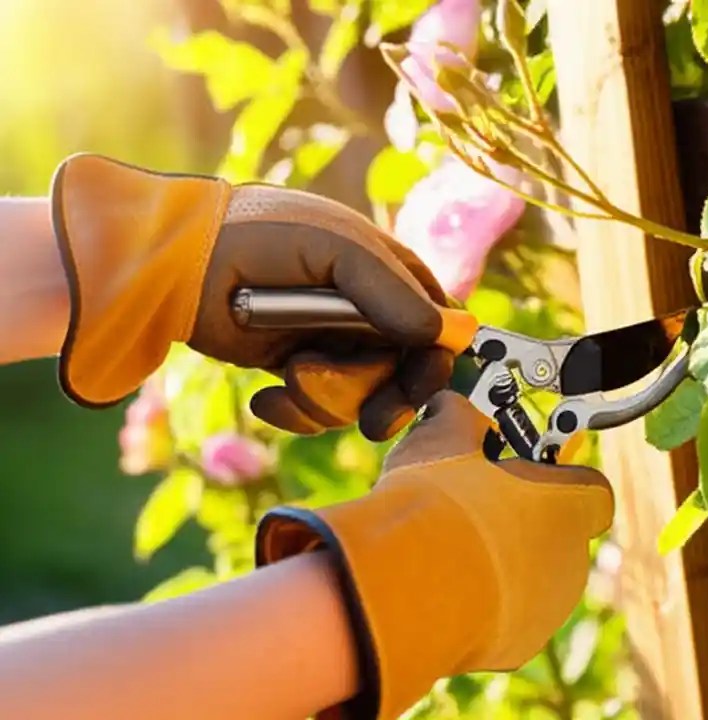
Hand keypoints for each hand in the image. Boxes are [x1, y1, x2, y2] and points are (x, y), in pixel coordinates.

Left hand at [50, 153, 457, 439]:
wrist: (178, 262)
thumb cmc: (263, 237)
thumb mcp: (337, 251)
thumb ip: (395, 293)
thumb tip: (450, 337)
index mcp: (391, 275)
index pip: (439, 328)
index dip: (434, 361)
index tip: (418, 385)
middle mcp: (367, 314)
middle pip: (404, 376)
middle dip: (385, 397)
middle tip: (375, 423)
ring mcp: (332, 345)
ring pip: (360, 400)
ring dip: (327, 398)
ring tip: (288, 376)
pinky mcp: (295, 372)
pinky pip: (317, 414)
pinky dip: (293, 413)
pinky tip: (265, 397)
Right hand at [255, 391, 613, 719]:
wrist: (410, 586)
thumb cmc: (439, 503)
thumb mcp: (445, 437)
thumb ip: (461, 417)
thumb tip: (451, 405)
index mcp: (571, 504)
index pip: (593, 490)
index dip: (558, 480)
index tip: (523, 474)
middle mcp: (574, 559)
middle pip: (559, 535)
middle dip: (523, 524)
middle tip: (475, 509)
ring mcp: (550, 608)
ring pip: (534, 580)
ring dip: (502, 567)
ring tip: (448, 552)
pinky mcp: (519, 647)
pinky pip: (505, 618)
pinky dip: (481, 607)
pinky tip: (441, 589)